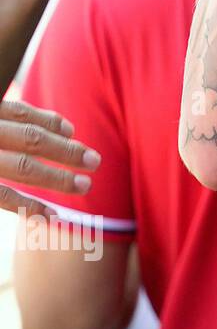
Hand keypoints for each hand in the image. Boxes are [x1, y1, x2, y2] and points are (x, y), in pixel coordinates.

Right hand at [0, 100, 99, 217]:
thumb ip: (8, 121)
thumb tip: (68, 131)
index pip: (19, 112)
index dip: (49, 122)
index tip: (71, 131)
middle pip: (30, 139)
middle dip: (66, 151)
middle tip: (95, 161)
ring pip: (23, 167)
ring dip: (58, 178)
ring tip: (84, 186)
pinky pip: (4, 197)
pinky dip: (29, 207)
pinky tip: (53, 216)